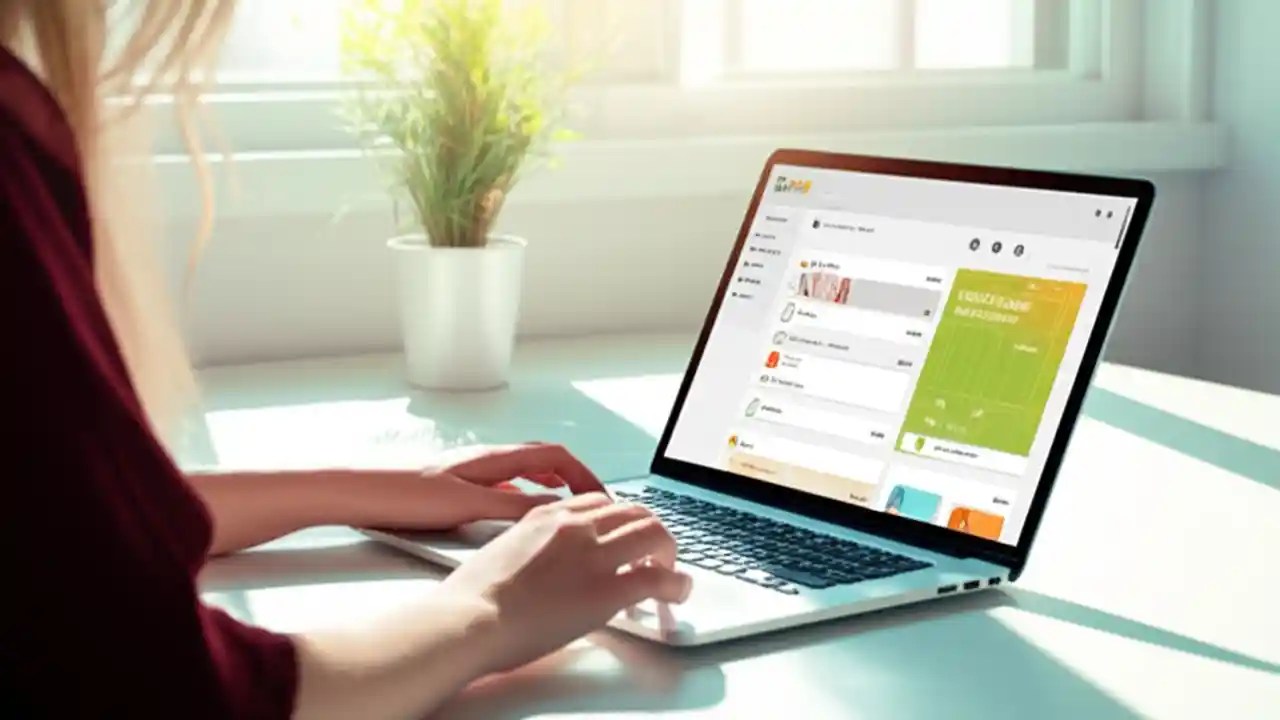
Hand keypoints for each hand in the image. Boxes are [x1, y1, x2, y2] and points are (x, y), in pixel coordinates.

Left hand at [365, 443, 607, 530]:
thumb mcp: (469, 505)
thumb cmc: (405, 495)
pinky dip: (522, 497)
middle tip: (592, 505)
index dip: (585, 476)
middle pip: (543, 461)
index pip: (556, 458)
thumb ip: (514, 505)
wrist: (358, 492)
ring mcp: (470, 472)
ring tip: (564, 510)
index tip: (604, 498)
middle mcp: (485, 459)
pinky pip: (502, 486)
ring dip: (549, 488)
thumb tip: (557, 508)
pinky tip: (515, 518)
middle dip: (573, 480)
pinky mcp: (454, 487)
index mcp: (494, 459)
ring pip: (522, 474)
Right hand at [439, 492, 691, 673]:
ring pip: (653, 534)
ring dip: (667, 551)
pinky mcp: (607, 590)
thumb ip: (531, 546)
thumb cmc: (473, 597)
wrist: (468, 620)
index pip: (599, 502)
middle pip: (633, 511)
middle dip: (650, 530)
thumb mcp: (502, 550)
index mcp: (546, 514)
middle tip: (654, 552)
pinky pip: (657, 579)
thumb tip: (542, 562)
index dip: (618, 520)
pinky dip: (676, 584)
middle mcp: (574, 526)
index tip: (622, 535)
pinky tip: (678, 593)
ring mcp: (593, 555)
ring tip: (668, 570)